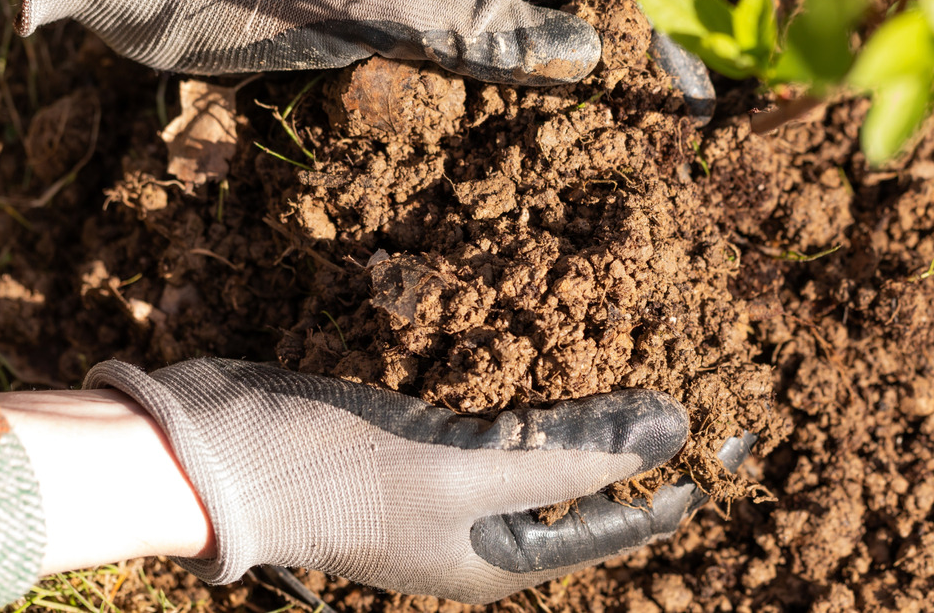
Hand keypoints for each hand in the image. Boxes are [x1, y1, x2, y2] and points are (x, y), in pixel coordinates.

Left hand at [19, 0, 713, 112]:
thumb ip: (478, 19)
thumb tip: (590, 56)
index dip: (649, 32)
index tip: (689, 96)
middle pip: (569, 15)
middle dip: (624, 71)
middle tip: (667, 144)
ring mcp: (428, 5)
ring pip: (524, 50)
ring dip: (572, 98)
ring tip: (619, 160)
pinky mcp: (391, 45)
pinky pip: (470, 77)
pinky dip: (508, 112)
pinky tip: (529, 155)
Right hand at [84, 358, 710, 604]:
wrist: (223, 450)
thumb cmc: (338, 478)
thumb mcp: (462, 477)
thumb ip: (563, 465)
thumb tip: (661, 445)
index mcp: (492, 558)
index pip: (600, 532)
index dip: (657, 499)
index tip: (710, 467)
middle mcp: (476, 527)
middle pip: (577, 492)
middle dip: (629, 455)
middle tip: (685, 409)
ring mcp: (446, 483)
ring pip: (540, 454)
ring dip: (588, 425)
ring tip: (641, 387)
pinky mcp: (419, 439)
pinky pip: (496, 423)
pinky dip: (534, 405)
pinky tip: (563, 373)